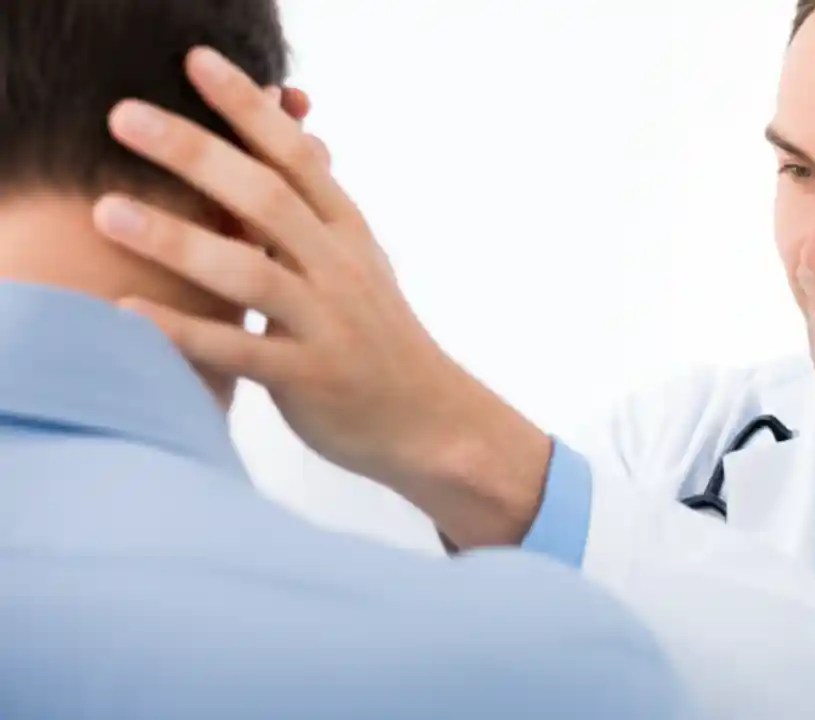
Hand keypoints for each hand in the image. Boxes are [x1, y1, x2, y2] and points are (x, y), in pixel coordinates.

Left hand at [93, 47, 551, 547]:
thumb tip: (295, 132)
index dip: (249, 109)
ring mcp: (327, 325)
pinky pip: (242, 353)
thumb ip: (315, 206)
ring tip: (108, 210)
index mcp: (348, 233)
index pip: (296, 157)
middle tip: (127, 117)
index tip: (197, 63)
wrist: (429, 418)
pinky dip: (185, 334)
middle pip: (267, 201)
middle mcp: (340, 270)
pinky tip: (130, 313)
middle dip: (196, 154)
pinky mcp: (310, 380)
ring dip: (176, 240)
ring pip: (251, 274)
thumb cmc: (378, 336)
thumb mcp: (357, 261)